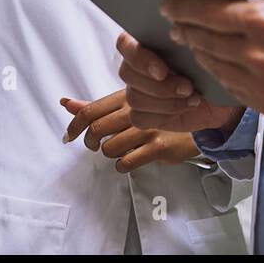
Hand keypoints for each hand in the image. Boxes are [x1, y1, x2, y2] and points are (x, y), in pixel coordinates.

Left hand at [60, 89, 200, 171]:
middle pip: (96, 129)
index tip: (69, 136)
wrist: (198, 120)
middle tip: (94, 146)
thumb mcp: (129, 103)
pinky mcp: (157, 145)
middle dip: (90, 142)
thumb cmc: (159, 111)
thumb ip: (97, 106)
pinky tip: (130, 159)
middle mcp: (135, 109)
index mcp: (125, 97)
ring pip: (110, 148)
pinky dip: (122, 165)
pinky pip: (127, 161)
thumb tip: (65, 103)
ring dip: (110, 153)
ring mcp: (147, 128)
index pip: (90, 109)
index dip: (74, 124)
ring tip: (120, 150)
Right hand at [117, 31, 245, 133]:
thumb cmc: (209, 66)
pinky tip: (186, 107)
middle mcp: (136, 65)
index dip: (140, 58)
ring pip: (134, 97)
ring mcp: (136, 89)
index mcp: (145, 41)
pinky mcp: (141, 113)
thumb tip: (179, 38)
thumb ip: (186, 42)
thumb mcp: (203, 50)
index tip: (163, 72)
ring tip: (192, 96)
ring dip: (167, 101)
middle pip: (127, 73)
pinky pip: (140, 117)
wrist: (220, 95)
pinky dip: (165, 114)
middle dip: (160, 85)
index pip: (125, 44)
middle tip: (187, 87)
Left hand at [160, 0, 263, 118]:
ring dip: (198, 52)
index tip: (169, 4)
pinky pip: (230, 88)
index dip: (182, 6)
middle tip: (175, 22)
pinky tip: (219, 62)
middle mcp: (258, 56)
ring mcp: (262, 85)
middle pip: (204, 40)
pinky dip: (219, 73)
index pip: (207, 11)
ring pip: (212, 66)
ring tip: (194, 40)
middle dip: (185, 29)